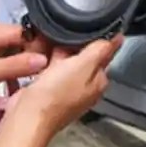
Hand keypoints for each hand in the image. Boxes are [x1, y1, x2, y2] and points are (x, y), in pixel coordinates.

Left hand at [0, 25, 52, 109]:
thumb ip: (17, 66)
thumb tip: (44, 60)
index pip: (27, 33)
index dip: (42, 46)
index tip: (55, 62)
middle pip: (22, 44)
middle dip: (34, 58)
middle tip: (48, 75)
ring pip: (14, 57)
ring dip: (23, 69)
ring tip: (36, 84)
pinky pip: (4, 67)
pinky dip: (11, 77)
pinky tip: (17, 90)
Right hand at [5, 35, 121, 137]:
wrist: (27, 116)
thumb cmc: (56, 96)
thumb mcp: (84, 65)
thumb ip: (101, 50)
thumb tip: (118, 38)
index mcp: (98, 82)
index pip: (103, 54)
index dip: (94, 40)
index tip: (83, 30)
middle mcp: (85, 88)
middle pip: (83, 57)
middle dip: (72, 45)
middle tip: (62, 38)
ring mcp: (66, 90)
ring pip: (64, 61)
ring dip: (57, 52)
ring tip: (48, 45)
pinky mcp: (48, 91)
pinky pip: (49, 69)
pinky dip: (45, 61)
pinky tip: (38, 58)